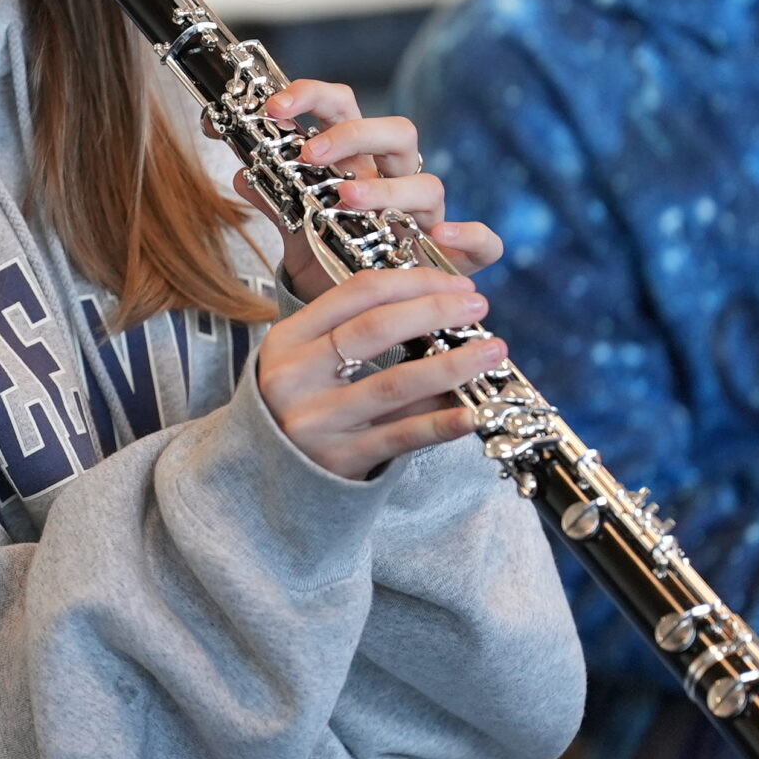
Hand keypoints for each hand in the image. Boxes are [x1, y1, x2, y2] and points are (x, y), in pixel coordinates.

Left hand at [248, 80, 502, 298]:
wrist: (359, 310)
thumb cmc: (335, 253)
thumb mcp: (296, 227)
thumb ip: (274, 198)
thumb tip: (240, 173)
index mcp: (358, 160)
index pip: (343, 109)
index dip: (312, 97)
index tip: (273, 107)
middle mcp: (396, 180)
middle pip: (395, 131)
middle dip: (353, 135)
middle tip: (310, 155)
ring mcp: (428, 216)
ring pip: (429, 183)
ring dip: (387, 189)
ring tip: (348, 200)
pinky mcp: (456, 256)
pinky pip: (481, 241)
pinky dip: (469, 235)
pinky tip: (442, 237)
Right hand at [256, 263, 506, 481]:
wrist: (267, 477)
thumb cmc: (302, 403)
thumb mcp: (307, 360)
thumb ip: (354, 332)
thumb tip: (437, 308)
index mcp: (287, 338)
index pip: (357, 293)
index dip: (413, 281)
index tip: (455, 282)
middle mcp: (295, 376)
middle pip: (375, 329)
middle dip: (435, 311)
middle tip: (478, 306)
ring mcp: (316, 420)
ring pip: (395, 383)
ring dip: (452, 364)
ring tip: (492, 351)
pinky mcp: (339, 459)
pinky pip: (401, 436)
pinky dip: (442, 423)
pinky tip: (473, 413)